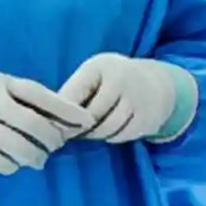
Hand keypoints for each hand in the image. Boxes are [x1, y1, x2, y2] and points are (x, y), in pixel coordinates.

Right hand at [0, 69, 93, 174]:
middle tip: (57, 145)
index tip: (85, 121)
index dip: (66, 109)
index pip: (41, 95)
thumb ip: (14, 94)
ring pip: (21, 147)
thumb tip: (50, 112)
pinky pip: (0, 162)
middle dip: (53, 139)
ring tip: (38, 158)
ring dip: (36, 156)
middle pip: (36, 125)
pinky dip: (12, 165)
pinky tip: (13, 163)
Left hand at [59, 53, 194, 143]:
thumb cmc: (112, 78)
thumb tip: (50, 116)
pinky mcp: (148, 118)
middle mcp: (121, 81)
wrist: (155, 82)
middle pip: (92, 115)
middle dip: (78, 128)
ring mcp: (137, 100)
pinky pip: (122, 136)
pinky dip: (111, 138)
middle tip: (70, 133)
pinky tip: (105, 132)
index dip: (64, 112)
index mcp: (100, 67)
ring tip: (86, 132)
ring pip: (107, 128)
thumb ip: (74, 91)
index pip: (75, 94)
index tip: (57, 121)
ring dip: (94, 135)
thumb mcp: (93, 74)